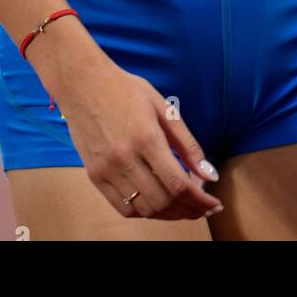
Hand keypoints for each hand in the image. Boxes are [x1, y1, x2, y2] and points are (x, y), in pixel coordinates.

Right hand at [57, 57, 224, 221]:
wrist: (82, 82)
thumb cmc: (125, 89)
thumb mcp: (162, 107)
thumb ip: (187, 143)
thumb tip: (209, 175)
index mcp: (146, 137)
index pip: (178, 184)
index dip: (200, 201)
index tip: (214, 205)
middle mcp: (124, 158)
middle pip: (163, 201)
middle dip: (189, 210)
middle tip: (202, 207)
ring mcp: (106, 169)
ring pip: (144, 209)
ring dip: (169, 214)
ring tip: (183, 207)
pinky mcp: (94, 176)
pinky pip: (123, 208)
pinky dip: (145, 212)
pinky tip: (157, 203)